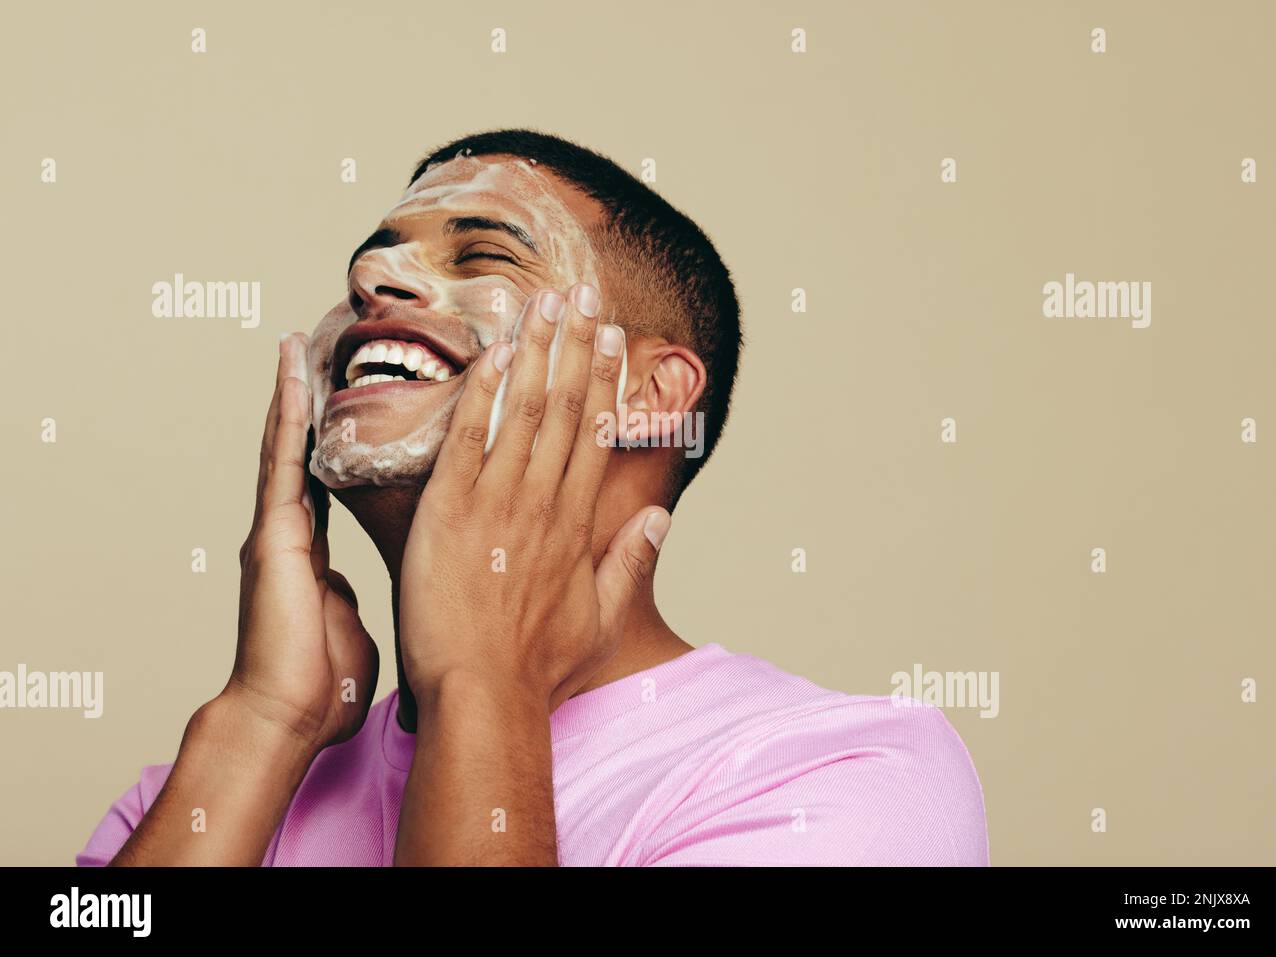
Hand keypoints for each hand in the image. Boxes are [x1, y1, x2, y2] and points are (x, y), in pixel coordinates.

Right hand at [225, 332, 379, 751]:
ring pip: (287, 446)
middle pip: (300, 452)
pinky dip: (287, 416)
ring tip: (296, 344)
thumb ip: (351, 595)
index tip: (343, 402)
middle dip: (305, 402)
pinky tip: (291, 376)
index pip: (326, 481)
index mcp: (310, 554)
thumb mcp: (349, 623)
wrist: (285, 715)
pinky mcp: (273, 534)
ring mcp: (276, 531)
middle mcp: (289, 533)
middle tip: (313, 349)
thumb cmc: (318, 686)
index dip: (331, 442)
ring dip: (291, 393)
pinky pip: (282, 461)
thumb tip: (363, 584)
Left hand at [398, 283, 670, 711]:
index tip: (609, 336)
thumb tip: (660, 517)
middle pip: (567, 408)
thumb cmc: (538, 668)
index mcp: (576, 525)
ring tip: (545, 302)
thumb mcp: (602, 619)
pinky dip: (483, 393)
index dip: (604, 380)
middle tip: (582, 293)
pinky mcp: (450, 511)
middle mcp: (542, 502)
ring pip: (523, 411)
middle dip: (575, 345)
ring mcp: (496, 503)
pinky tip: (494, 352)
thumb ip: (631, 562)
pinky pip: (469, 439)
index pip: (595, 435)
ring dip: (536, 351)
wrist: (482, 694)